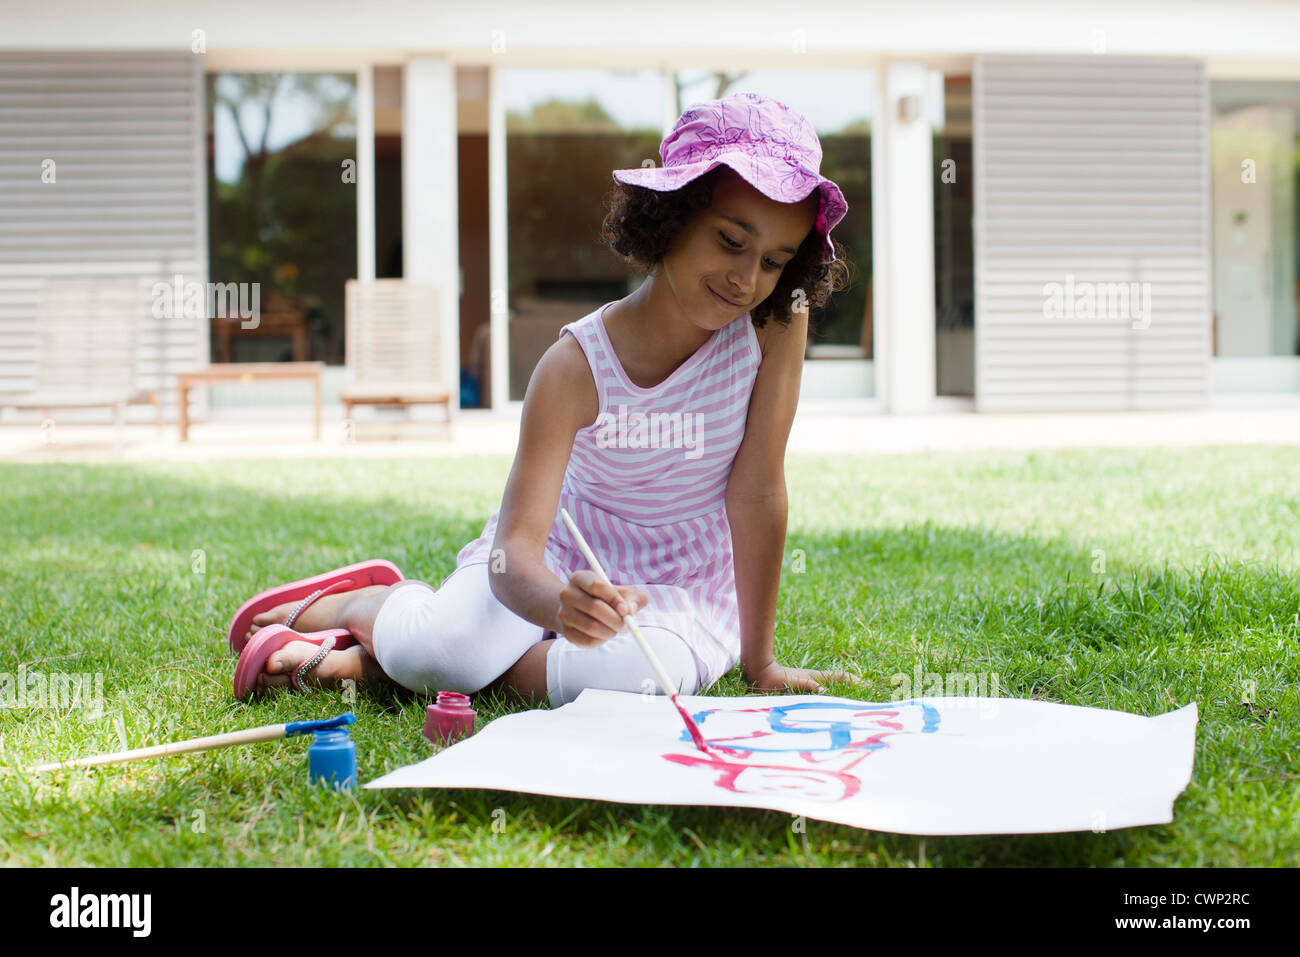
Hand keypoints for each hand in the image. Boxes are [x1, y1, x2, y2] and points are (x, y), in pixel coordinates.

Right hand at [556, 570, 648, 648]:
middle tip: (625, 625)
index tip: (626, 610)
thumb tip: (630, 609)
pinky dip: (601, 640)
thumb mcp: (622, 592)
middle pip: (593, 607)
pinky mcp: (566, 632)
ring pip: (591, 626)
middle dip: (614, 619)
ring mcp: (563, 613)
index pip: (596, 586)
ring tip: (616, 630)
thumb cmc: (607, 599)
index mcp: (579, 578)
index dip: (614, 599)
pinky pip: (587, 640)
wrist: (579, 610)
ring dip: (609, 631)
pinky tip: (605, 634)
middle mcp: (567, 594)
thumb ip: (632, 597)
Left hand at [744, 660, 864, 694]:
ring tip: (857, 704)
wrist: (761, 675)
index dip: (856, 682)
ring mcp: (811, 685)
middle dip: (856, 688)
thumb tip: (826, 692)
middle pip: (842, 682)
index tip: (870, 687)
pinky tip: (834, 708)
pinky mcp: (804, 691)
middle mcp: (818, 681)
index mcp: (818, 678)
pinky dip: (832, 700)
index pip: (843, 678)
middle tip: (870, 696)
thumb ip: (810, 686)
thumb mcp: (794, 682)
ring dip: (846, 694)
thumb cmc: (777, 679)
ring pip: (834, 689)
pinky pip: (823, 696)